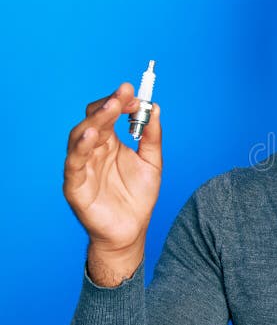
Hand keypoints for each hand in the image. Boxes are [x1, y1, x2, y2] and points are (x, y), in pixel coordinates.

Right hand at [63, 82, 161, 284]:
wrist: (131, 230)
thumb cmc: (138, 196)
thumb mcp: (152, 162)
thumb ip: (152, 136)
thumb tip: (155, 108)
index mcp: (110, 142)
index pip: (108, 114)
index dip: (120, 102)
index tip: (135, 94)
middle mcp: (93, 150)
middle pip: (94, 120)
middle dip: (108, 106)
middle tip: (123, 95)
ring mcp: (83, 166)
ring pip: (80, 137)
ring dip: (95, 121)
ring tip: (109, 109)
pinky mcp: (75, 185)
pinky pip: (74, 164)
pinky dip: (81, 148)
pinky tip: (92, 135)